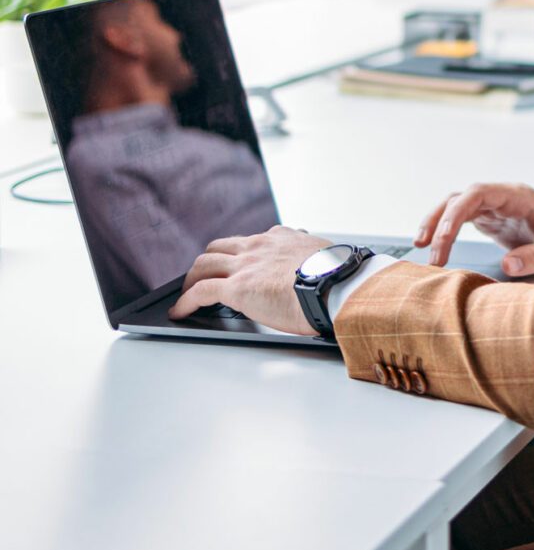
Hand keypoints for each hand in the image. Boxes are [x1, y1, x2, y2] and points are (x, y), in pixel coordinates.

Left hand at [169, 226, 334, 334]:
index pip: (251, 241)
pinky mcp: (236, 288)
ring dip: (192, 279)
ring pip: (204, 264)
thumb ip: (313, 260)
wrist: (336, 286)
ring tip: (188, 293)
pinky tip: (180, 312)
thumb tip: (321, 271)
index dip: (239, 253)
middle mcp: (260, 246)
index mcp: (282, 238)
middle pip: (219, 247)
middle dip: (208, 262)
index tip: (238, 263)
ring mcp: (246, 265)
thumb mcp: (325, 259)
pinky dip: (185, 302)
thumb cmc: (338, 278)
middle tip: (203, 276)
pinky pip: (199, 291)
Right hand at [416, 183, 533, 276]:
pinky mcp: (491, 220)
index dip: (456, 212)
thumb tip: (507, 265)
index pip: (479, 192)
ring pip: (455, 206)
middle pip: (460, 198)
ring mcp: (495, 207)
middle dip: (440, 222)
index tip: (443, 237)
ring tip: (421, 248)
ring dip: (436, 223)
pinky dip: (444, 230)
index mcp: (520, 196)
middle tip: (431, 254)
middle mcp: (503, 197)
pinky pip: (461, 219)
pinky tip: (434, 247)